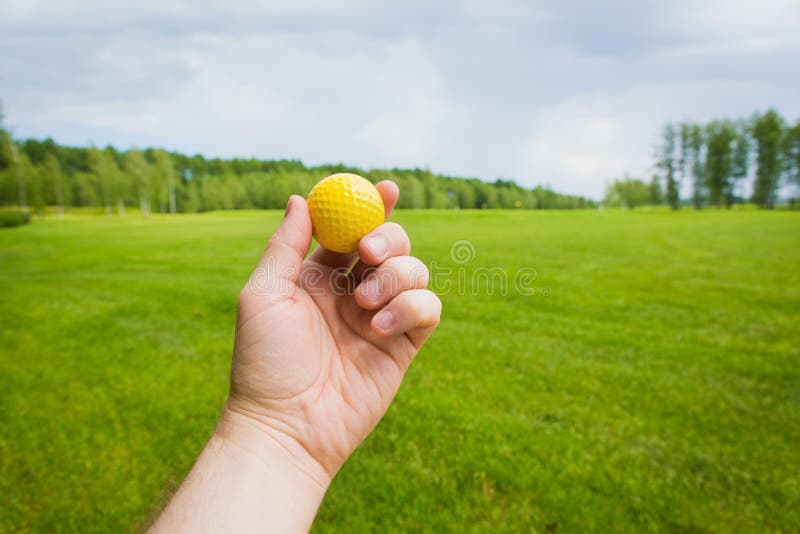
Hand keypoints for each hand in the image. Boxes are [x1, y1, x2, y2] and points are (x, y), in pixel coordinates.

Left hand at [225, 181, 440, 486]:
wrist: (286, 426)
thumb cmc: (264, 361)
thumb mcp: (263, 295)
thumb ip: (285, 246)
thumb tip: (300, 199)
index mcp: (319, 277)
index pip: (350, 231)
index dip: (371, 207)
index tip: (385, 189)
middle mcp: (352, 293)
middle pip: (391, 245)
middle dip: (388, 238)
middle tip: (369, 251)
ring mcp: (380, 318)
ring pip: (414, 272)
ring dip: (395, 277)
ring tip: (364, 305)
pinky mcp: (403, 346)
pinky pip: (426, 308)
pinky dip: (410, 307)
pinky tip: (379, 326)